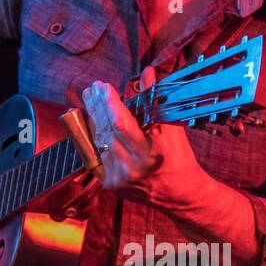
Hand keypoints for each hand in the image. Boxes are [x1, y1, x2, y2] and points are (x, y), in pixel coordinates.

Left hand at [81, 66, 206, 212]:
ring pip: (98, 141)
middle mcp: (130, 167)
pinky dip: (91, 137)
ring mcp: (117, 178)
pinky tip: (87, 121)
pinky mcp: (109, 184)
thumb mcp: (171, 128)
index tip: (104, 86)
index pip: (122, 124)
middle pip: (106, 130)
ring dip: (92, 118)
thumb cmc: (178, 157)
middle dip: (97, 106)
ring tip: (89, 100)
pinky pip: (94, 155)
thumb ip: (154, 100)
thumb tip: (147, 73)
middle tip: (92, 88)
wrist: (178, 193)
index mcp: (148, 154)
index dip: (110, 103)